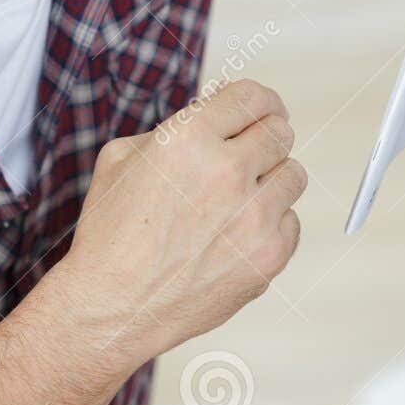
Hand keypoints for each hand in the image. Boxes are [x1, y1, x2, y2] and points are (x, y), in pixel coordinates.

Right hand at [53, 78, 304, 367]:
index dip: (259, 100)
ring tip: (241, 197)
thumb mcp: (121, 158)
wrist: (112, 307)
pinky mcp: (269, 256)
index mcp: (187, 138)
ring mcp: (253, 216)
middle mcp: (226, 171)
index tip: (262, 108)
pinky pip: (292, 221)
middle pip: (280, 131)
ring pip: (294, 174)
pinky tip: (237, 234)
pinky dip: (271, 223)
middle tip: (252, 151)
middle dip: (265, 136)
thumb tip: (213, 117)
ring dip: (271, 178)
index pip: (252, 96)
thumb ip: (171, 129)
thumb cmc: (111, 234)